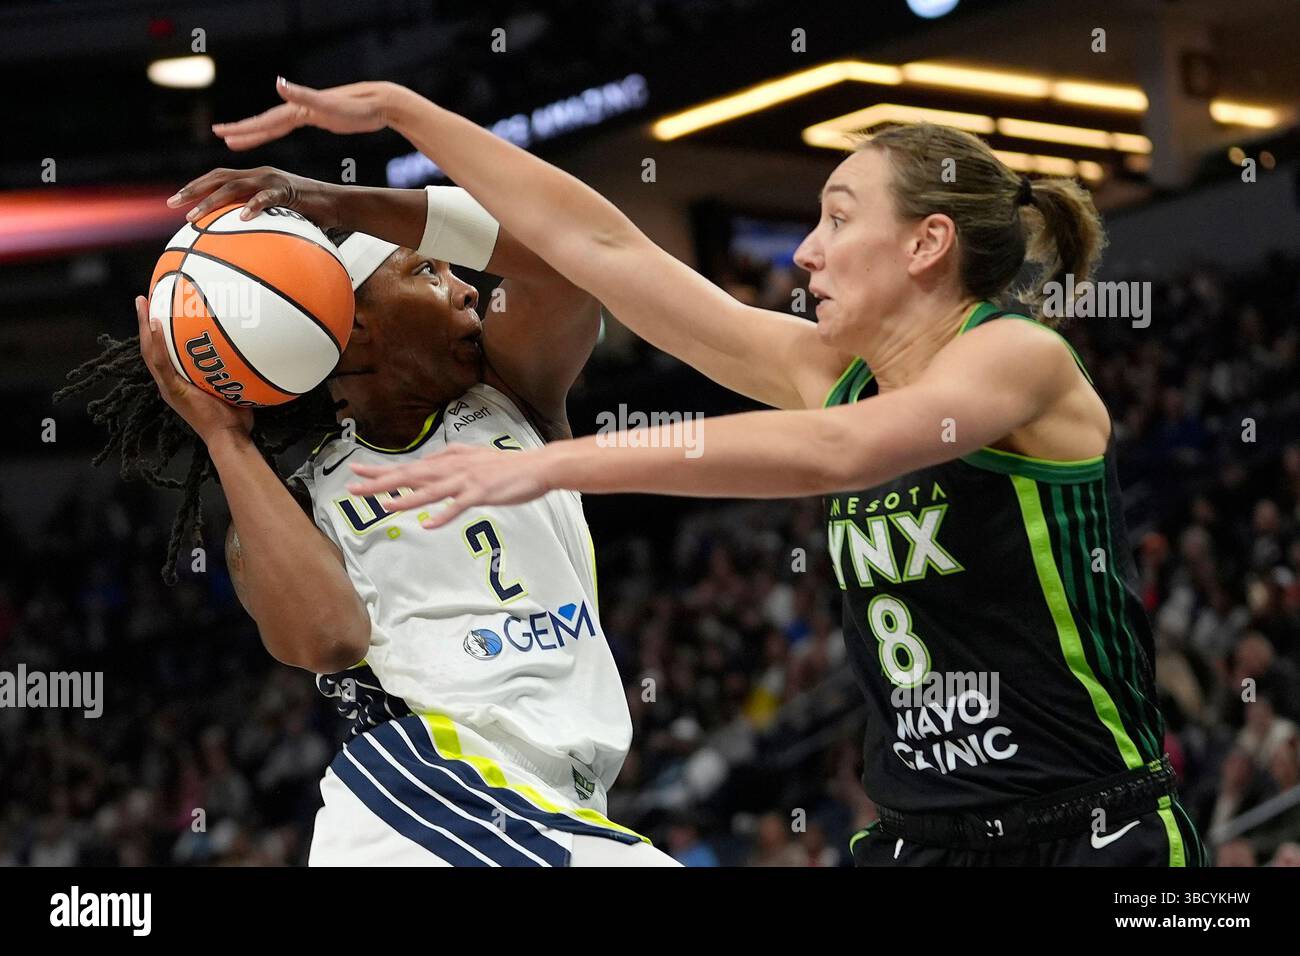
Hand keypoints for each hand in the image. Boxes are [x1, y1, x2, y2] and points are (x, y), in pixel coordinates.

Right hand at [135, 295, 253, 443]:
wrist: (229, 437)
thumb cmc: (234, 416)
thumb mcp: (229, 384)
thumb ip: (229, 368)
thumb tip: (249, 346)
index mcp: (178, 382)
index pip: (162, 352)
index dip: (157, 332)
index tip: (157, 310)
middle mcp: (169, 383)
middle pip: (151, 348)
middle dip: (145, 322)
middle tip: (143, 299)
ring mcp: (169, 387)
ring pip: (150, 352)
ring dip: (145, 327)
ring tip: (143, 304)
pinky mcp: (173, 391)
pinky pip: (161, 364)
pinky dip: (156, 344)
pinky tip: (155, 325)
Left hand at [167, 166, 341, 225]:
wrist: (338, 205)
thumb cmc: (310, 216)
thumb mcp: (280, 218)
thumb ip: (260, 224)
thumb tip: (242, 248)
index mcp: (254, 179)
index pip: (218, 177)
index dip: (195, 187)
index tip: (172, 202)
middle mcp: (259, 174)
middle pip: (218, 177)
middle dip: (192, 190)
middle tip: (171, 204)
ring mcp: (272, 180)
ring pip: (234, 186)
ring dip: (211, 201)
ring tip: (194, 216)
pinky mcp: (289, 190)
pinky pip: (267, 197)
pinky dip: (253, 206)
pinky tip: (241, 218)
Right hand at [212, 77, 405, 150]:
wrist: (379, 103)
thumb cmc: (358, 108)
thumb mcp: (330, 105)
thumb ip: (303, 95)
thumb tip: (278, 83)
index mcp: (297, 110)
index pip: (264, 122)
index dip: (242, 129)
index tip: (220, 134)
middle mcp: (298, 108)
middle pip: (264, 122)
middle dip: (241, 130)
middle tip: (219, 135)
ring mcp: (306, 113)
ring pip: (274, 125)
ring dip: (255, 132)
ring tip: (237, 139)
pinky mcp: (316, 117)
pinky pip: (288, 127)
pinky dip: (275, 131)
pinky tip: (270, 132)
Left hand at [346, 444, 551, 527]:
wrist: (536, 466)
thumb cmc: (506, 466)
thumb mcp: (472, 457)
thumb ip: (448, 460)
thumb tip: (427, 463)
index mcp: (448, 461)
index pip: (408, 467)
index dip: (380, 470)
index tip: (356, 472)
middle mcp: (452, 468)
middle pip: (411, 476)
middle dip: (381, 483)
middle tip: (353, 488)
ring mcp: (466, 481)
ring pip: (430, 491)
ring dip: (407, 498)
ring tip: (385, 504)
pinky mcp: (481, 493)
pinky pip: (458, 506)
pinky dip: (443, 515)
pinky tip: (428, 524)